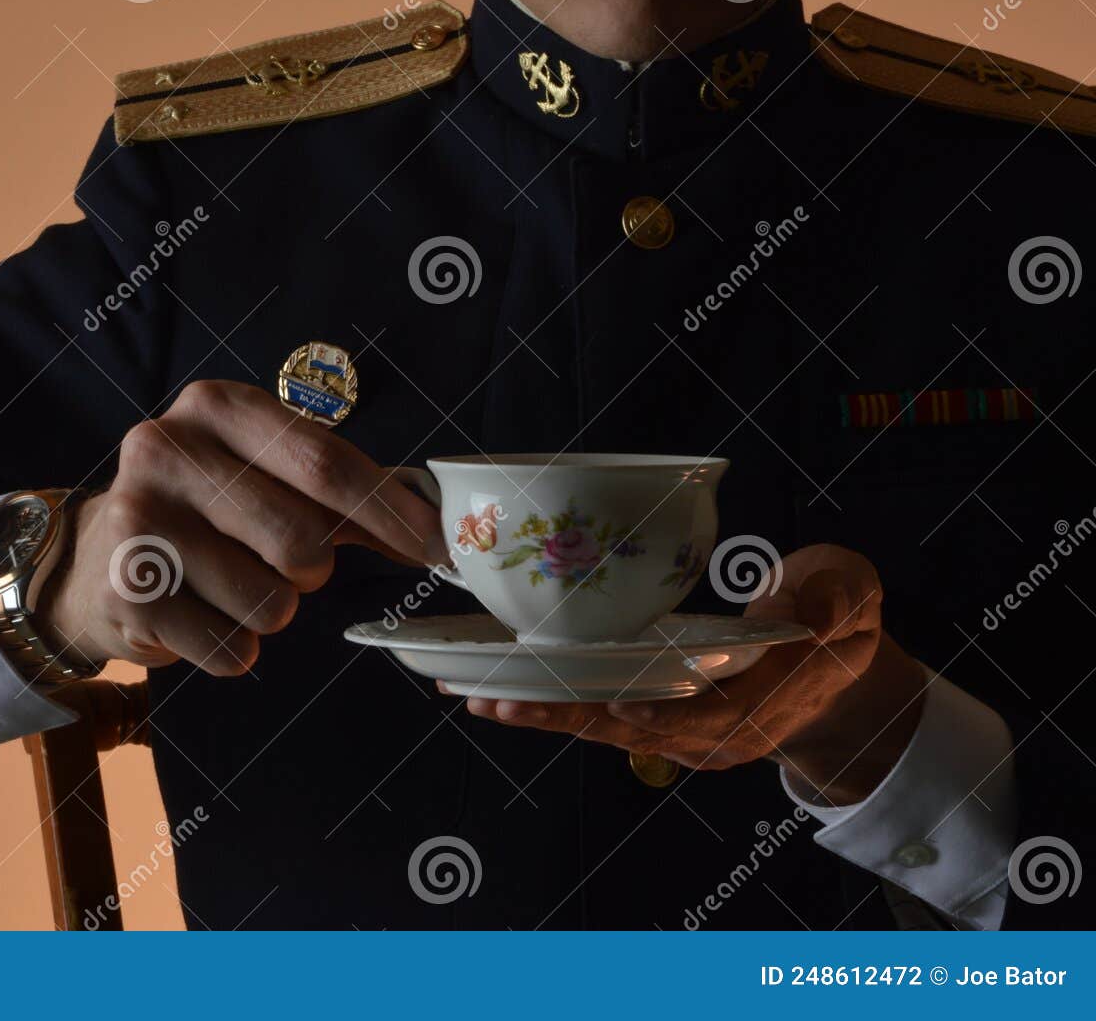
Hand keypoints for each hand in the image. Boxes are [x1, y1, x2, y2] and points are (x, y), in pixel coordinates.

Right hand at [40, 380, 444, 675]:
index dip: (391, 514)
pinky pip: (233, 647)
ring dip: (272, 610)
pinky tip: (199, 614)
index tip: (435, 548)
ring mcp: (139, 518)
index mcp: (217, 406)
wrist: (95, 558)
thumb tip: (434, 528)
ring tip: (228, 584)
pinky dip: (235, 647)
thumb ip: (343, 493)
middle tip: (284, 563)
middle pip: (304, 540)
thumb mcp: (264, 474)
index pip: (326, 463)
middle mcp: (168, 448)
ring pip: (272, 602)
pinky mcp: (126, 590)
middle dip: (314, 570)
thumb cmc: (205, 511)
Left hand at [459, 544, 929, 804]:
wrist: (835, 678)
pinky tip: (498, 692)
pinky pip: (596, 715)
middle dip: (563, 715)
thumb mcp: (851, 599)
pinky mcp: (653, 717)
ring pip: (602, 725)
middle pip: (628, 727)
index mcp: (758, 704)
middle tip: (499, 699)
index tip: (612, 701)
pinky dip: (549, 704)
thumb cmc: (837, 624)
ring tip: (479, 696)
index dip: (654, 711)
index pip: (699, 716)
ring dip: (541, 712)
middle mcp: (708, 731)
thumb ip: (833, 604)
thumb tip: (813, 614)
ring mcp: (678, 731)